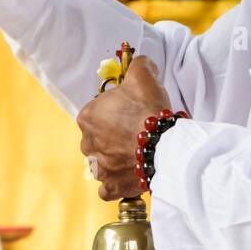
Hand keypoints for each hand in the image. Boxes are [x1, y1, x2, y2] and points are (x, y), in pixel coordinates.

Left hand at [77, 56, 172, 199]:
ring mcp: (98, 168)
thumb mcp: (143, 75)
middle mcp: (87, 144)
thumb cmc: (149, 109)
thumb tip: (141, 62)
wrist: (163, 145)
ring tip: (135, 155)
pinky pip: (107, 188)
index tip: (129, 113)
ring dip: (114, 160)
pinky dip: (116, 183)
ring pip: (102, 163)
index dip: (113, 112)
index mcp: (87, 117)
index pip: (96, 113)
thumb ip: (138, 65)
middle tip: (135, 133)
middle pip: (98, 138)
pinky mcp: (111, 186)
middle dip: (112, 137)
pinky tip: (128, 176)